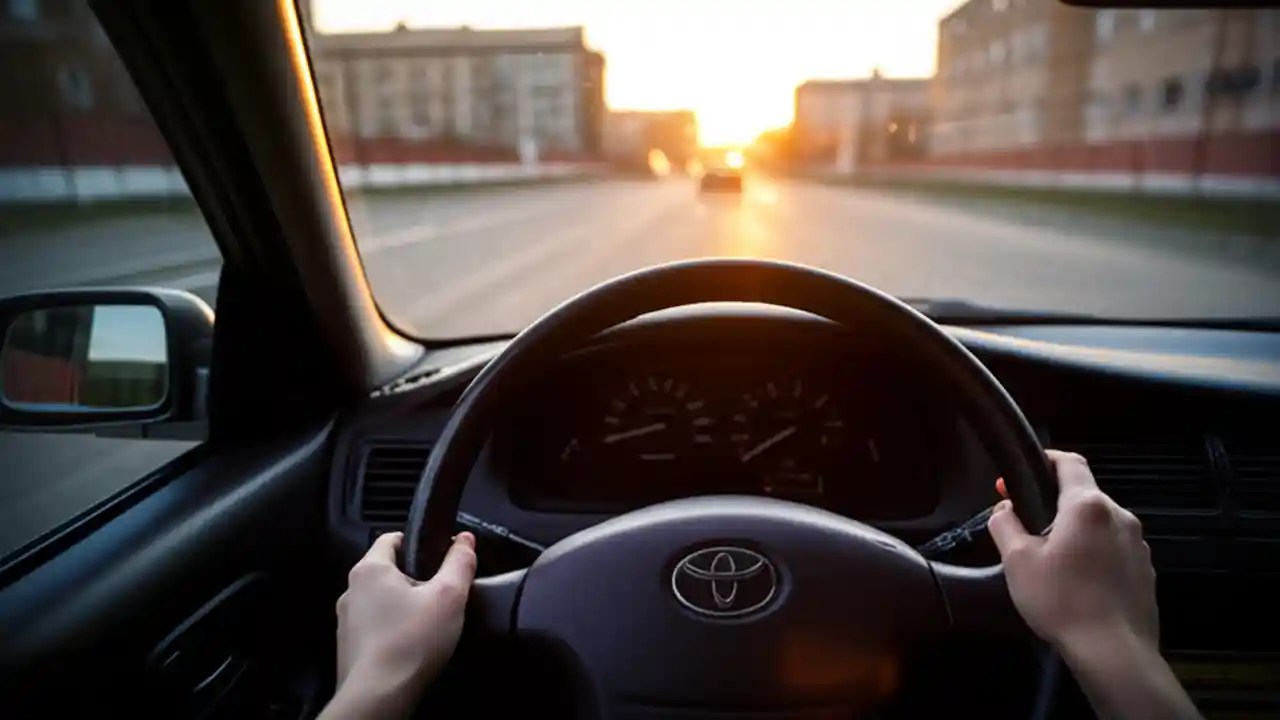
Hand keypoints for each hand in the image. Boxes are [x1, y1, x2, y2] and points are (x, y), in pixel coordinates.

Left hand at [319, 531, 477, 719]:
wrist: (378, 696)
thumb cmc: (412, 640)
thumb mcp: (449, 597)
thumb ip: (459, 563)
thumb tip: (465, 538)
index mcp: (370, 569)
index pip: (391, 538)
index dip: (418, 542)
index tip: (440, 557)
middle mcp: (351, 590)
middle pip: (386, 571)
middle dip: (413, 577)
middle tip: (440, 593)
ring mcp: (345, 620)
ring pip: (379, 601)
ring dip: (401, 605)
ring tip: (428, 622)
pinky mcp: (347, 647)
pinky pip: (374, 627)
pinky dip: (391, 629)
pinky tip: (410, 645)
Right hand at [988, 450, 1157, 652]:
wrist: (1113, 651)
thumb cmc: (1061, 601)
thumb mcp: (1017, 560)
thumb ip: (1005, 524)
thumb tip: (1004, 508)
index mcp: (1087, 506)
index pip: (1069, 462)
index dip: (1044, 459)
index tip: (1021, 475)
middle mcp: (1120, 516)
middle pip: (1084, 495)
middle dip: (1055, 503)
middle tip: (1027, 525)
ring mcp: (1138, 544)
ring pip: (1099, 524)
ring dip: (1076, 531)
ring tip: (1052, 560)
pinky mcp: (1146, 571)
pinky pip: (1114, 549)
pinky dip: (1094, 554)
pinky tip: (1078, 582)